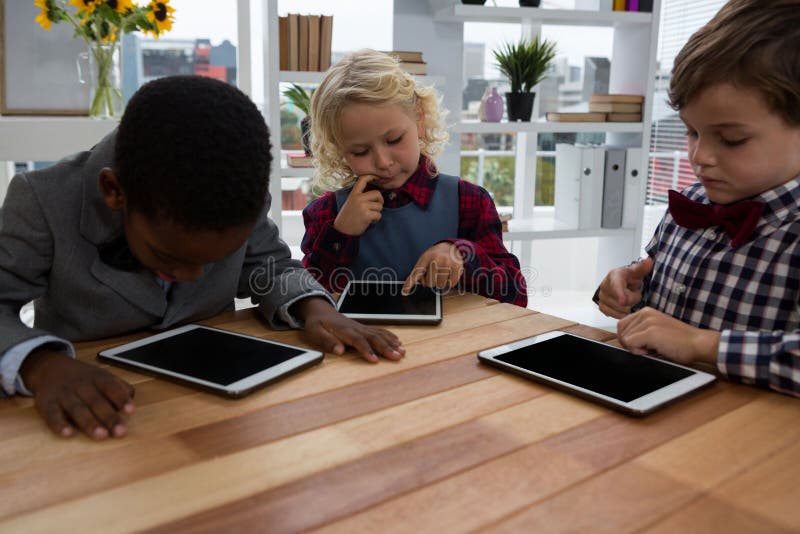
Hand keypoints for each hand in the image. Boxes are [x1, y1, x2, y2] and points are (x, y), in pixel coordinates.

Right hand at [20, 349, 134, 438]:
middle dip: (109, 417)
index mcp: (97, 377)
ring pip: (77, 409)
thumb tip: (131, 398)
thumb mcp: (102, 376)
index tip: (131, 411)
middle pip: (96, 401)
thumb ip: (119, 387)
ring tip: (101, 435)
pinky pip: (52, 414)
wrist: (49, 368)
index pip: (111, 387)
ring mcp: (63, 394)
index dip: (121, 399)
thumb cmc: (84, 378)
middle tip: (120, 432)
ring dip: (89, 423)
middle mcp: (80, 385)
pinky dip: (59, 424)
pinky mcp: (47, 404)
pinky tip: (68, 433)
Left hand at [292, 297, 404, 362]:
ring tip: (402, 352)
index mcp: (344, 330)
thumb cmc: (317, 323)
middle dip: (386, 347)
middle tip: (397, 356)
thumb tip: (339, 350)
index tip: (374, 360)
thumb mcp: (315, 332)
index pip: (357, 340)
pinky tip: (398, 342)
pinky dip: (390, 336)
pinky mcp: (364, 328)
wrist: (320, 311)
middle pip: (373, 337)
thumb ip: (326, 341)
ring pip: (379, 334)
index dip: (366, 350)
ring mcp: (361, 327)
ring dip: (391, 343)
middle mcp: (356, 328)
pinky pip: (379, 331)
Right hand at [333, 175, 383, 235]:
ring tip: (369, 217)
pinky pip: (379, 215)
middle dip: (380, 201)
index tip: (378, 178)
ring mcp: (362, 206)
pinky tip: (369, 222)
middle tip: (376, 207)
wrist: (341, 230)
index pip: (363, 179)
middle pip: (377, 194)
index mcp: (353, 194)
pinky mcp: (366, 215)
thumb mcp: (350, 202)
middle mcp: (358, 198)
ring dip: (377, 212)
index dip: (372, 176)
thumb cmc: (347, 217)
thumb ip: (360, 197)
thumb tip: (376, 194)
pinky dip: (376, 219)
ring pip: (379, 206)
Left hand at [403, 242, 463, 293]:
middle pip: (429, 283)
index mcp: (426, 257)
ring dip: (440, 282)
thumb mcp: (425, 259)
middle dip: (431, 281)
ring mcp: (448, 263)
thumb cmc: (435, 255)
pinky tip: (449, 273)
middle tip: (434, 273)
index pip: (416, 273)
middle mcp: (437, 259)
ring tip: (442, 272)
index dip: (409, 283)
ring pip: (440, 285)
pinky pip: (451, 284)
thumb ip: (419, 272)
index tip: (404, 292)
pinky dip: (449, 281)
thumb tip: (417, 285)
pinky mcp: (457, 268)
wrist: (451, 246)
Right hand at [597, 257, 653, 318]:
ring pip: (620, 309)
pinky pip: (615, 315)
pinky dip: (623, 313)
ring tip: (630, 299)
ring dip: (629, 307)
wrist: (623, 283)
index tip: (624, 301)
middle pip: (621, 301)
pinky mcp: (601, 307)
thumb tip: (648, 261)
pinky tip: (626, 307)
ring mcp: (602, 297)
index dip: (620, 293)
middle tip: (635, 293)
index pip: (616, 285)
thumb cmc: (630, 278)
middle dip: (633, 300)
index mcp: (613, 275)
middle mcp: (604, 286)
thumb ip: (643, 267)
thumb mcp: (637, 271)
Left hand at [617, 307, 719, 364]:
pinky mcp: (650, 332)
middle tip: (646, 348)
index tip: (640, 344)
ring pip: (624, 339)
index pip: (622, 325)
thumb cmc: (680, 341)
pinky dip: (638, 351)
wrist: (698, 343)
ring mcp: (647, 322)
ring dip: (635, 348)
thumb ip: (640, 330)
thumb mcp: (656, 330)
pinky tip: (651, 351)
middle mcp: (645, 313)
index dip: (627, 339)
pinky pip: (630, 344)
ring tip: (652, 348)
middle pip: (621, 332)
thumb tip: (624, 340)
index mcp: (646, 312)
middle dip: (630, 344)